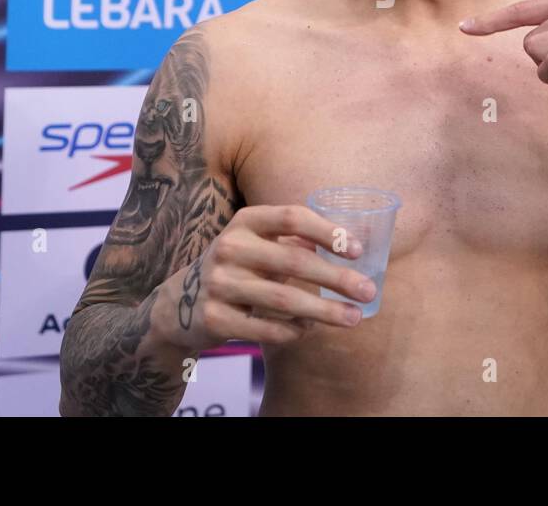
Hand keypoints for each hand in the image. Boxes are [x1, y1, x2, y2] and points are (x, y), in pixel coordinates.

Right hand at [161, 205, 375, 352]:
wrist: (178, 303)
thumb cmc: (235, 266)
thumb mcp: (256, 242)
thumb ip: (293, 238)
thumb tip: (343, 241)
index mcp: (245, 221)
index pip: (291, 217)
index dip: (327, 232)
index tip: (357, 251)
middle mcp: (229, 247)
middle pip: (294, 261)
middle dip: (337, 278)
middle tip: (369, 292)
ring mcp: (219, 283)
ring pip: (283, 300)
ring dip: (324, 311)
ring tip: (353, 318)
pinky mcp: (215, 318)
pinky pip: (266, 329)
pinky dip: (294, 331)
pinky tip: (310, 328)